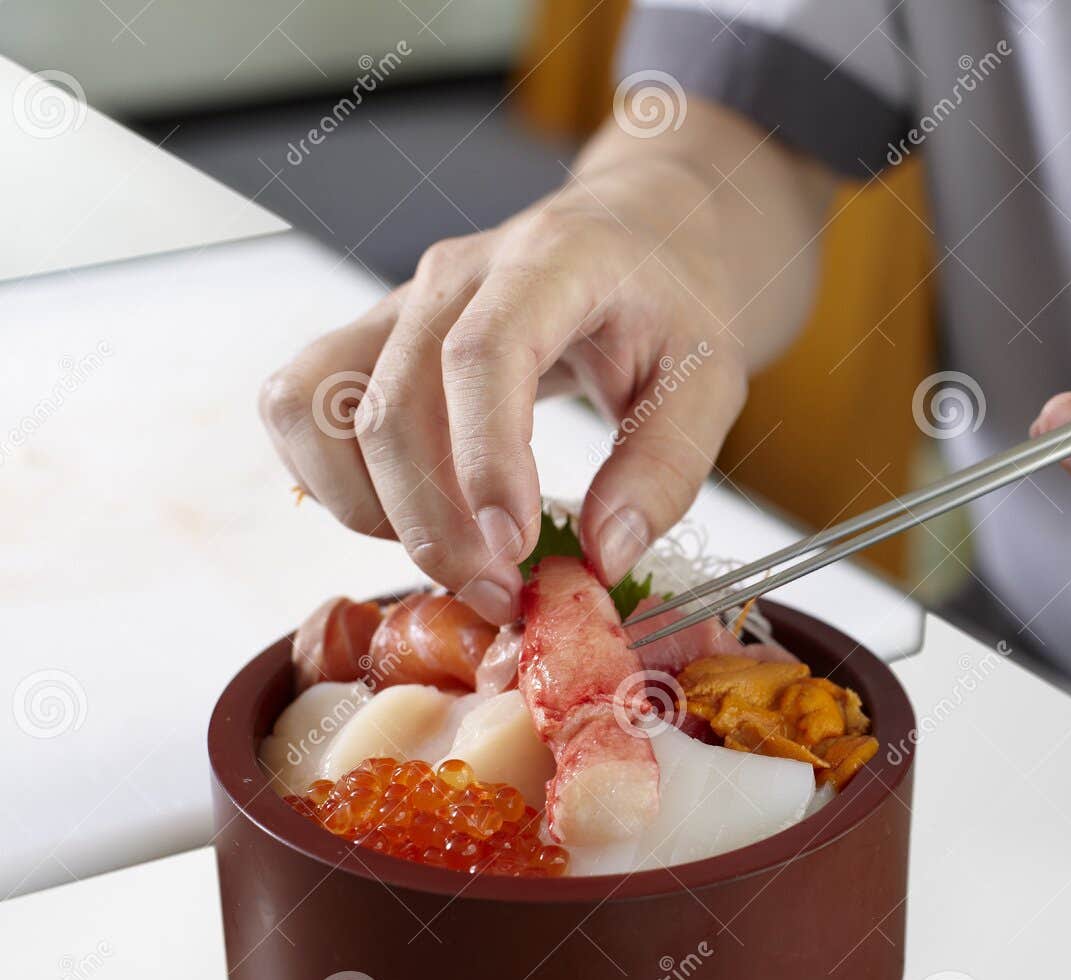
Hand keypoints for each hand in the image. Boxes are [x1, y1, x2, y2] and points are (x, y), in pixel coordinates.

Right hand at [259, 158, 748, 623]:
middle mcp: (456, 274)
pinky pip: (299, 409)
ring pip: (319, 405)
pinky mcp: (369, 337)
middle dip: (432, 523)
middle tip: (497, 593)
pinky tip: (404, 515)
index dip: (484, 456)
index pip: (485, 352)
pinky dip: (330, 481)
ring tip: (451, 554)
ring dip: (368, 507)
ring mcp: (399, 303)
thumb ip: (664, 470)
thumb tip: (602, 557)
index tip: (511, 545)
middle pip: (392, 402)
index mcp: (553, 262)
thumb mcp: (712, 383)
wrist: (641, 236)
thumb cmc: (675, 305)